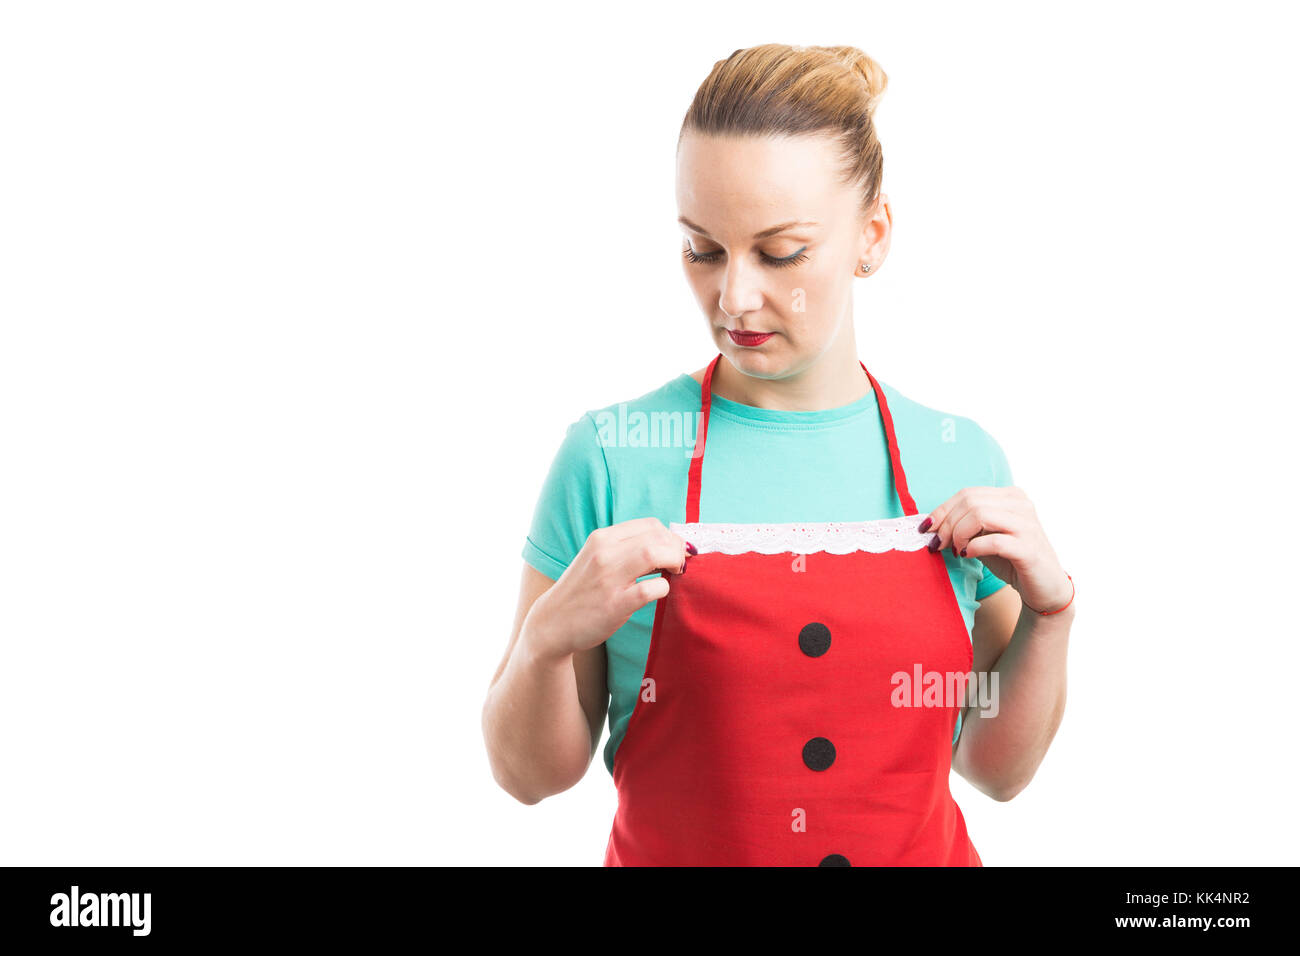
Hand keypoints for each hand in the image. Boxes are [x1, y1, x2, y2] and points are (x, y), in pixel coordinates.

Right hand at [523, 517, 691, 660]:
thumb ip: (625, 549)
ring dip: (674, 562)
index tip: (675, 550)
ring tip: (675, 573)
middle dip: (677, 549)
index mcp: (601, 538)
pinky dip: (663, 588)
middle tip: (680, 564)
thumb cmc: (582, 591)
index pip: (649, 524)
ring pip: (655, 554)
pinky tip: (658, 592)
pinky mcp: (615, 604)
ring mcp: (608, 578)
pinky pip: (651, 588)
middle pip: (657, 536)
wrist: (552, 622)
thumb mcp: (597, 558)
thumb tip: (667, 545)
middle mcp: (604, 553)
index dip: (670, 536)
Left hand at [921, 486, 1072, 613]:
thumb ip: (964, 524)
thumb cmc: (1010, 560)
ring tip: (957, 550)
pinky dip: (975, 547)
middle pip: (970, 502)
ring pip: (980, 515)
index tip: (927, 529)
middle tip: (939, 544)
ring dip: (959, 534)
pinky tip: (968, 555)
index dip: (942, 510)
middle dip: (947, 524)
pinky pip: (994, 541)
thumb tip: (931, 524)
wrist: (1043, 588)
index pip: (967, 494)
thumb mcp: (983, 536)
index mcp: (1010, 496)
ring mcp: (1028, 525)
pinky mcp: (1029, 549)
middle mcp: (1021, 505)